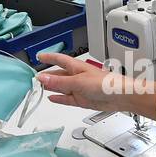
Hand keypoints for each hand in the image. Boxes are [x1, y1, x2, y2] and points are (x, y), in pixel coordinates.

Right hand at [36, 52, 155, 116]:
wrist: (120, 96)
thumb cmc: (105, 84)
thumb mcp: (78, 82)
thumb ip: (59, 82)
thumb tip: (42, 78)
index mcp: (77, 67)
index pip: (59, 60)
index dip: (49, 57)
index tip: (39, 57)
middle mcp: (77, 77)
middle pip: (59, 75)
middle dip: (48, 76)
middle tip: (35, 78)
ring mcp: (79, 89)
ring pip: (61, 87)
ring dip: (51, 88)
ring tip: (40, 88)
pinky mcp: (82, 100)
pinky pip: (67, 98)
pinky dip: (59, 98)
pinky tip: (51, 98)